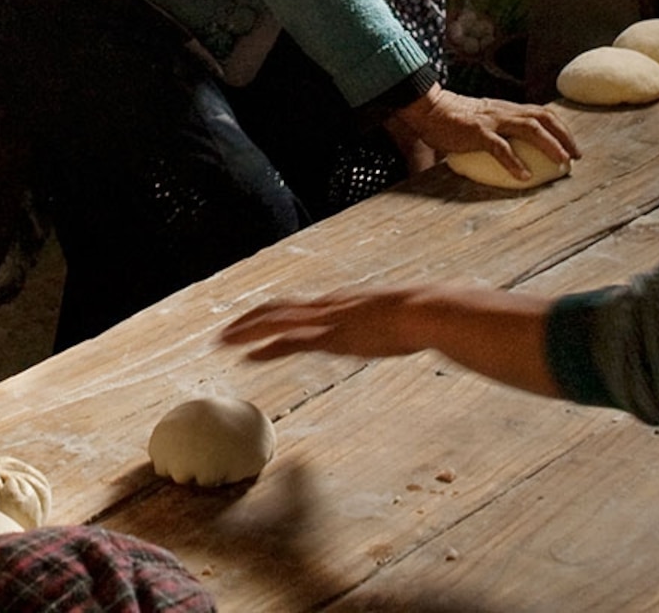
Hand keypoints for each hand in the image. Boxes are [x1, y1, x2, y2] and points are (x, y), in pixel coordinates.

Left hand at [219, 282, 557, 395]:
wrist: (437, 310)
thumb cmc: (434, 316)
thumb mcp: (419, 319)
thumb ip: (418, 322)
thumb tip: (438, 325)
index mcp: (350, 303)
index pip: (306, 306)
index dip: (281, 313)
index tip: (262, 321)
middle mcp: (334, 307)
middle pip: (282, 308)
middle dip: (251, 318)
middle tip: (224, 330)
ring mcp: (331, 319)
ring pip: (277, 321)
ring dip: (247, 330)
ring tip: (220, 340)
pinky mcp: (333, 336)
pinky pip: (289, 341)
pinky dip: (264, 347)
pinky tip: (244, 356)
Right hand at [388, 88, 576, 180]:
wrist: (427, 108)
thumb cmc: (451, 117)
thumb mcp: (481, 120)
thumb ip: (496, 130)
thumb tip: (508, 149)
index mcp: (506, 109)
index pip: (541, 112)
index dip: (560, 128)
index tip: (572, 146)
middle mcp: (504, 111)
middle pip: (543, 118)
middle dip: (564, 136)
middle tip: (576, 156)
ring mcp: (491, 120)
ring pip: (530, 128)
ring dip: (549, 145)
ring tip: (562, 162)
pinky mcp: (476, 132)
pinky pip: (500, 147)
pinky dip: (515, 162)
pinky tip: (524, 176)